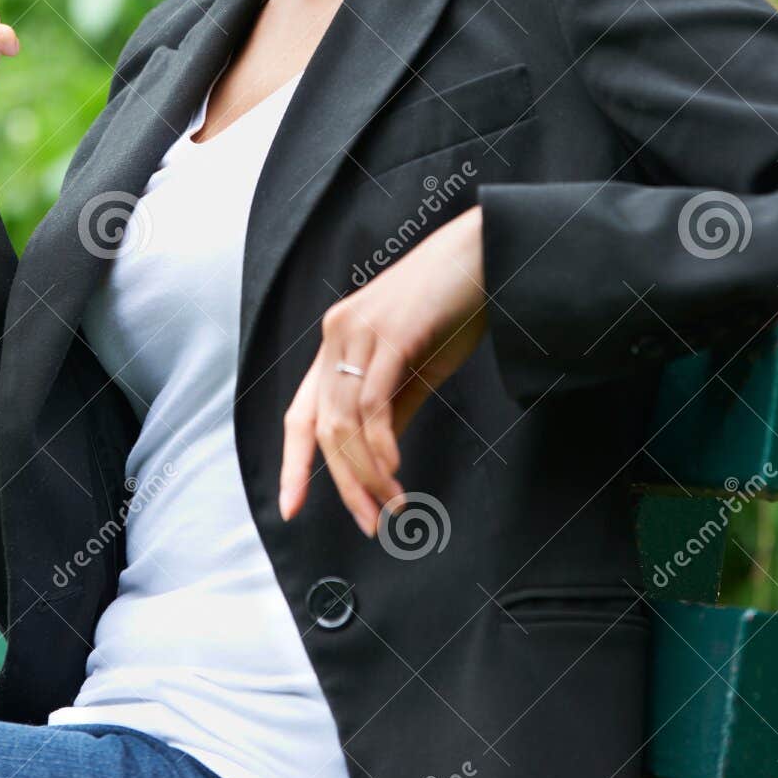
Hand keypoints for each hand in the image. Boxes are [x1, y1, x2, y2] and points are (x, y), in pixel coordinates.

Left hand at [278, 204, 487, 537]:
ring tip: (391, 505)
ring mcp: (360, 332)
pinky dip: (380, 444)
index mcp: (337, 343)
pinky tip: (395, 468)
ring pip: (345, 420)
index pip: (299, 414)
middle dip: (343, 483)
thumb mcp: (417, 367)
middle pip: (321, 426)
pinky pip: (374, 402)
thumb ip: (390, 409)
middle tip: (369, 523)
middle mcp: (336, 335)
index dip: (293, 463)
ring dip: (367, 473)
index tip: (291, 508)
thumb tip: (372, 460)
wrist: (486, 255)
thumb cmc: (455, 307)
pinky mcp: (390, 334)